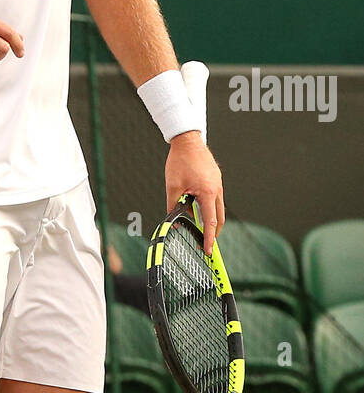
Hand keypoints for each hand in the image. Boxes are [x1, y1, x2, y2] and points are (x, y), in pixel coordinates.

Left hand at [165, 132, 224, 254]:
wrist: (188, 141)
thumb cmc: (180, 161)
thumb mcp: (173, 187)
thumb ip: (174, 207)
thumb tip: (174, 222)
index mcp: (208, 192)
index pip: (211, 222)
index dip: (210, 238)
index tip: (209, 250)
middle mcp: (217, 190)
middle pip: (219, 218)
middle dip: (213, 233)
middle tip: (205, 243)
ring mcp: (218, 184)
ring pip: (218, 208)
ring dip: (210, 220)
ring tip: (199, 228)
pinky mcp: (216, 180)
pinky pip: (215, 198)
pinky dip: (209, 208)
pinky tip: (197, 209)